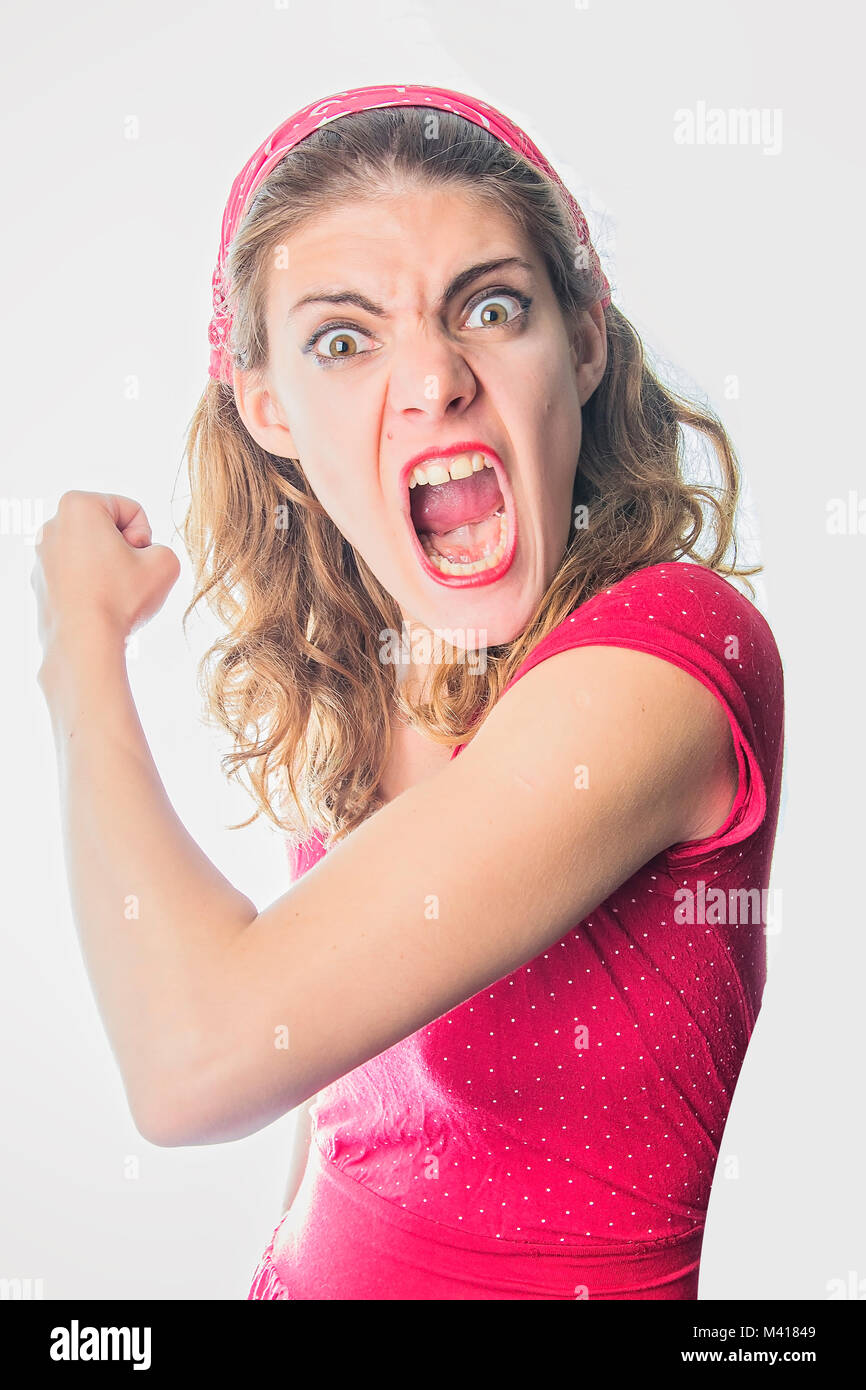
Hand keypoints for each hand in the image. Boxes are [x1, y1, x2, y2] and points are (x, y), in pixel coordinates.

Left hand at [31, 490, 180, 659]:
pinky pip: (77, 574)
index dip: (146, 535)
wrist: (84, 643)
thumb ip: (163, 548)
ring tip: (114, 593)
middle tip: (128, 576)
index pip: (131, 509)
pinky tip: (99, 606)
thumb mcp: (166, 563)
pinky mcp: (41, 581)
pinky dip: (92, 584)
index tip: (138, 559)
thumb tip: (145, 560)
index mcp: (78, 506)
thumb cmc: (121, 598)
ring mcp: (42, 555)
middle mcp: (53, 525)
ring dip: (110, 568)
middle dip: (125, 550)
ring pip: (93, 552)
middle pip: (108, 529)